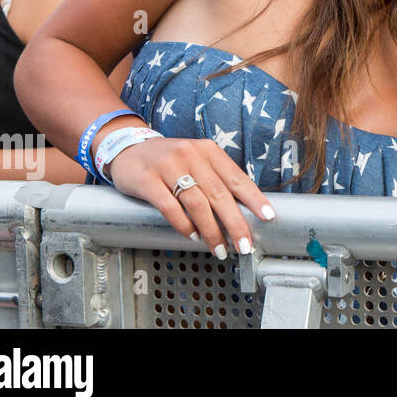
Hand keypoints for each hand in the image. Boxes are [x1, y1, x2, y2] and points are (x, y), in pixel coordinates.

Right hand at [108, 136, 275, 257]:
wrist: (128, 148)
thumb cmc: (168, 160)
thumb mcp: (196, 160)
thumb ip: (216, 178)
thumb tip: (242, 209)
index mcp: (209, 150)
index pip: (236, 177)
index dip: (254, 198)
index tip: (268, 216)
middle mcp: (192, 155)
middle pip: (220, 194)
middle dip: (235, 223)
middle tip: (244, 244)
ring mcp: (169, 166)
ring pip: (197, 203)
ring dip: (211, 230)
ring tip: (219, 248)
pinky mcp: (148, 180)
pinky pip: (170, 207)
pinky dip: (184, 225)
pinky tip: (193, 236)